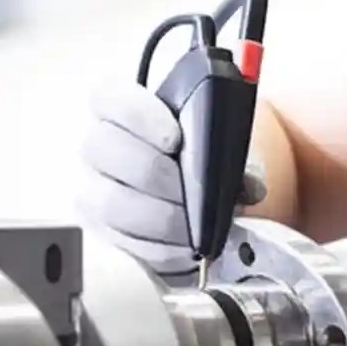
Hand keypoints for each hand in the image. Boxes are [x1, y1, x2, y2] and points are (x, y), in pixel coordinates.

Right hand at [77, 79, 265, 273]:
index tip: (175, 139)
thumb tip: (250, 187)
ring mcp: (96, 186)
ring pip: (111, 201)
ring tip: (194, 225)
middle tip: (191, 190)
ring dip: (160, 216)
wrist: (187, 196)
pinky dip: (160, 245)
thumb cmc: (197, 159)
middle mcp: (101, 143)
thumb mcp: (217, 144)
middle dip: (156, 174)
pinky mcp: (102, 226)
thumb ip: (231, 155)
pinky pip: (122, 237)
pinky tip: (186, 245)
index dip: (141, 117)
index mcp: (122, 107)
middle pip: (107, 150)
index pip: (112, 99)